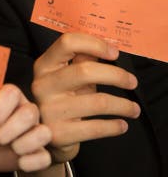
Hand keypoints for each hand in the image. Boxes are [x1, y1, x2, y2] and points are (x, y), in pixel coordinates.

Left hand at [0, 84, 51, 172]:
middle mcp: (24, 110)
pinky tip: (19, 161)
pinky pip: (45, 157)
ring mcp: (32, 131)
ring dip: (25, 144)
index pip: (12, 93)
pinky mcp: (35, 152)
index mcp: (7, 96)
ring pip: (44, 133)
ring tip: (11, 148)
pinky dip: (32, 162)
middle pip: (30, 113)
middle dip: (9, 130)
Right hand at [32, 32, 140, 163]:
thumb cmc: (62, 98)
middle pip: (85, 71)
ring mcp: (49, 109)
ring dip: (123, 105)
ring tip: (134, 109)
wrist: (44, 134)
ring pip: (97, 102)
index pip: (67, 43)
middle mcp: (43, 85)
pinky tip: (122, 125)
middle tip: (132, 82)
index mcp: (44, 65)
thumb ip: (83, 59)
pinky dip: (114, 126)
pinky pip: (95, 128)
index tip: (115, 53)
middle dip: (116, 75)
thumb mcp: (68, 76)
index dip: (94, 44)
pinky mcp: (58, 133)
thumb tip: (108, 46)